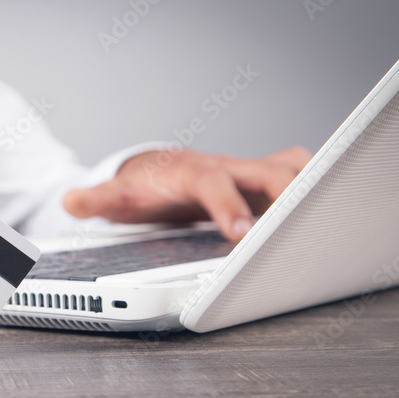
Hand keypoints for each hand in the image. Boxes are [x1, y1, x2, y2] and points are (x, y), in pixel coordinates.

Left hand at [62, 146, 312, 241]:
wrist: (155, 175)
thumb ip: (96, 200)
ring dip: (311, 187)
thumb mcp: (117, 197)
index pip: (213, 182)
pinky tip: (328, 219)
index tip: (240, 230)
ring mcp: (249, 174)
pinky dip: (318, 192)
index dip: (228, 204)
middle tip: (305, 225)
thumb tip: (69, 200)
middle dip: (289, 194)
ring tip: (328, 219)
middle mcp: (226, 168)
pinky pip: (300, 180)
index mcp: (191, 172)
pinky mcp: (265, 186)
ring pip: (293, 168)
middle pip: (269, 170)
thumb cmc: (142, 188)